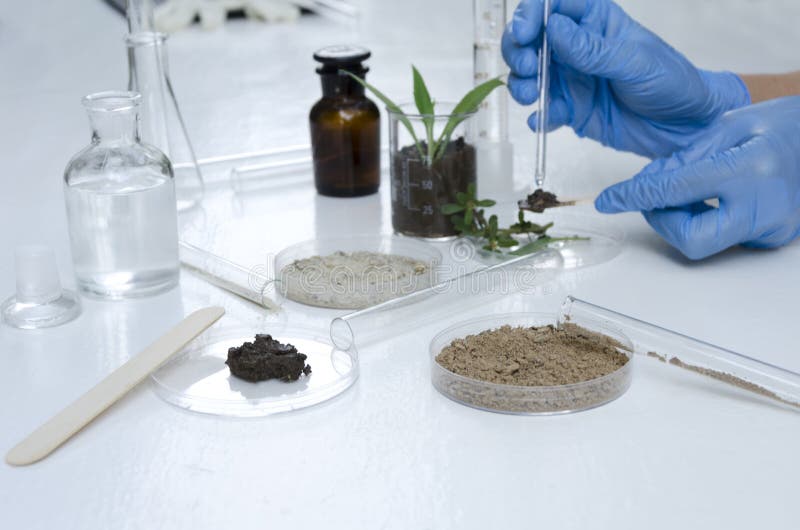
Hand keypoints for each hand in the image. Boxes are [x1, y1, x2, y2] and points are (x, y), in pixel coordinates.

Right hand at [502, 0, 749, 158]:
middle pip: (531, 40)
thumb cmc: (671, 82)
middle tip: (528, 67)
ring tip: (530, 94)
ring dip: (521, 83)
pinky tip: (541, 121)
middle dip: (518, 51)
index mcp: (595, 21)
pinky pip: (544, 111)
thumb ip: (592, 49)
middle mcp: (576, 47)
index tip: (525, 33)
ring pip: (530, 75)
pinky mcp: (570, 111)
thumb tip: (553, 27)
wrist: (686, 127)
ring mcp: (571, 80)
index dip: (531, 15)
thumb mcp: (635, 61)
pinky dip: (537, 116)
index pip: (553, 6)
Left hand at [595, 97, 799, 258]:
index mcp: (751, 169)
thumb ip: (686, 157)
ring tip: (685, 191)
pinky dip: (704, 221)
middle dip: (662, 221)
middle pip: (690, 239)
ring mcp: (772, 228)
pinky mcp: (772, 238)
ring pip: (705, 243)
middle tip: (654, 199)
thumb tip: (646, 182)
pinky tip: (707, 200)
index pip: (674, 190)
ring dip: (681, 220)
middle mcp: (765, 206)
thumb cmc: (788, 126)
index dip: (634, 196)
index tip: (609, 200)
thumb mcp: (733, 124)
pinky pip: (723, 238)